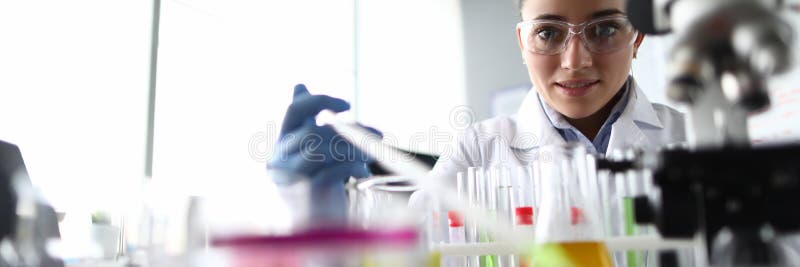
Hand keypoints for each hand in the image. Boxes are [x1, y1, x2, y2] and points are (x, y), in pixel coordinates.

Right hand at [268, 84, 378, 221]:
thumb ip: (308, 121)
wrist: (318, 227)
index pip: (294, 110)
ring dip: (355, 148)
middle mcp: (279, 158)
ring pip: (324, 148)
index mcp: (281, 144)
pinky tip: (362, 171)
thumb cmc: (319, 185)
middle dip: (351, 130)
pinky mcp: (307, 193)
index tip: (348, 105)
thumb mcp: (315, 150)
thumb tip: (298, 85)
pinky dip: (353, 166)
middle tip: (378, 134)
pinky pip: (333, 168)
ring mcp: (290, 177)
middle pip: (315, 130)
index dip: (321, 101)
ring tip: (371, 154)